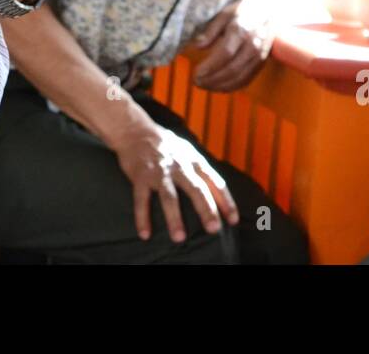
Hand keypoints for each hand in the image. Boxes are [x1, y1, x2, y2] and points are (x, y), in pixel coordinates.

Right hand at [112, 122, 239, 241]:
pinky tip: (145, 234)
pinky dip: (142, 217)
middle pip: (196, 188)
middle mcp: (179, 165)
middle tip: (214, 229)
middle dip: (206, 209)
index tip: (233, 220)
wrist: (135, 130)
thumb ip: (200, 169)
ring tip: (179, 238)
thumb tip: (218, 191)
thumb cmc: (165, 145)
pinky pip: (141, 199)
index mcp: (194, 160)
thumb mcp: (187, 151)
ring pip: (169, 196)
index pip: (215, 181)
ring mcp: (159, 171)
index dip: (226, 201)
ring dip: (174, 217)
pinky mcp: (140, 176)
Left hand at [192, 4, 270, 91]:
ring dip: (219, 86)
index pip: (225, 53)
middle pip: (232, 69)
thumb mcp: (224, 14)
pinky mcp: (261, 64)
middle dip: (212, 79)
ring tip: (203, 86)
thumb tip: (198, 46)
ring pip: (239, 78)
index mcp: (241, 31)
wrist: (270, 11)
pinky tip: (217, 87)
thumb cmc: (243, 12)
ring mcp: (259, 57)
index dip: (210, 66)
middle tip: (196, 81)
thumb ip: (211, 31)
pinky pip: (246, 80)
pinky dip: (231, 87)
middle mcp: (252, 46)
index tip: (196, 72)